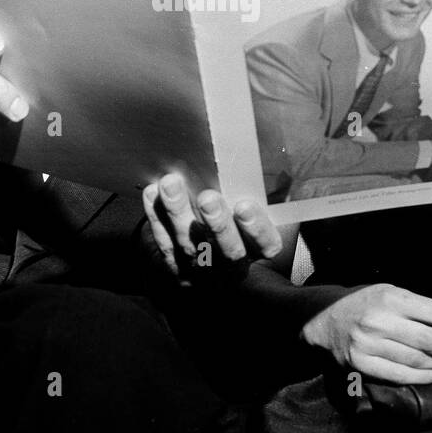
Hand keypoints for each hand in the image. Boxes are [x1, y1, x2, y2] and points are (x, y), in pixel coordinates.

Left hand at [141, 172, 280, 284]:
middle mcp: (233, 265)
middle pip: (227, 250)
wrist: (212, 251)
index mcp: (260, 249)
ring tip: (170, 184)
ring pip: (190, 245)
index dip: (257, 227)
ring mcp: (203, 270)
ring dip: (178, 213)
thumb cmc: (242, 218)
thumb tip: (279, 162)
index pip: (266, 244)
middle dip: (217, 224)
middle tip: (207, 198)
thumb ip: (272, 191)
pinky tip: (153, 192)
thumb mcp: (265, 208)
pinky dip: (156, 217)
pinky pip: (164, 243)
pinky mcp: (177, 267)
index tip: (244, 206)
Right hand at [301, 283, 431, 384]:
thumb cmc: (364, 301)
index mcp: (393, 296)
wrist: (321, 317)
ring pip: (419, 360)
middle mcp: (381, 320)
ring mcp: (370, 344)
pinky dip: (426, 377)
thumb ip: (421, 306)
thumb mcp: (390, 290)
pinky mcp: (362, 364)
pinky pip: (401, 376)